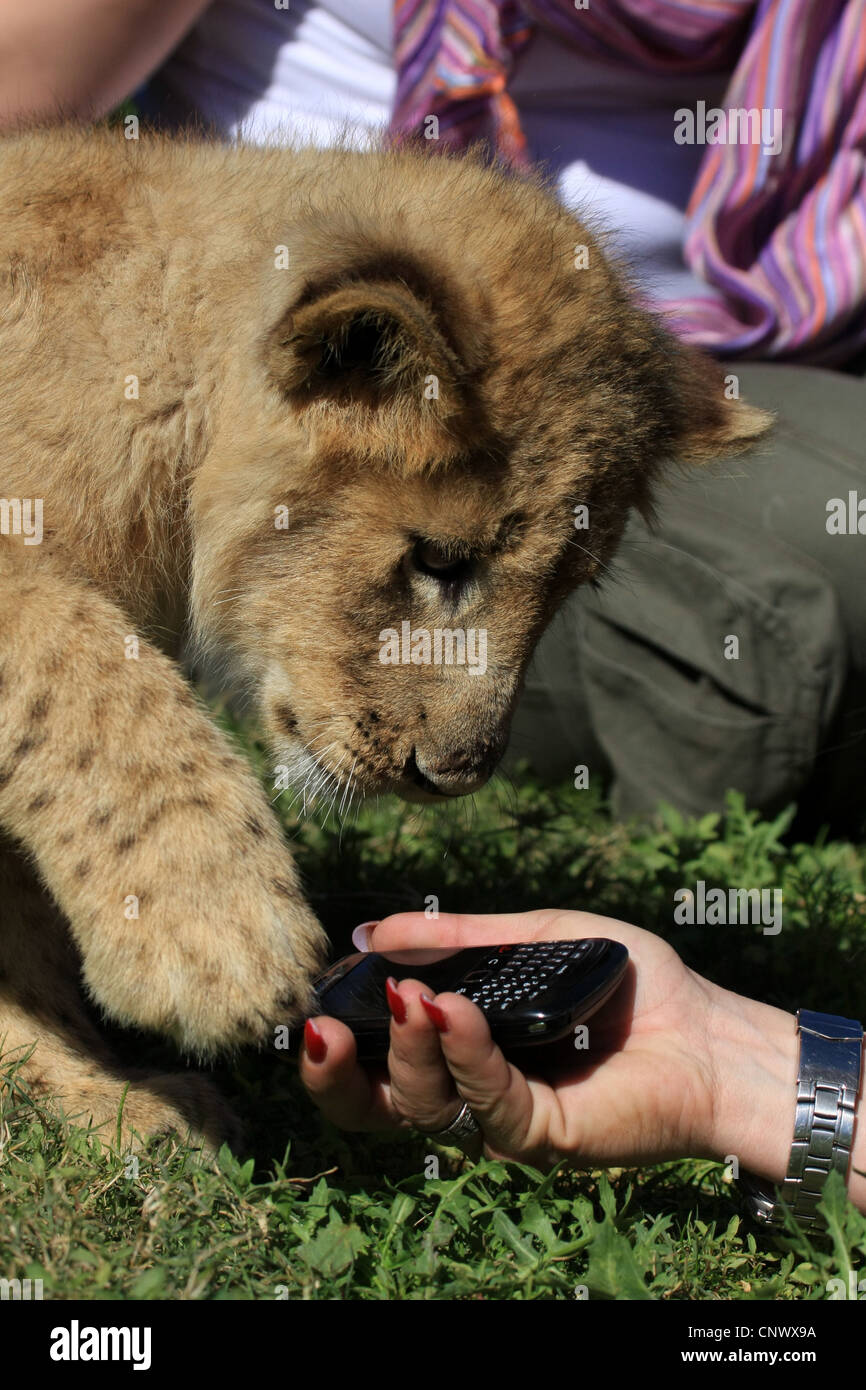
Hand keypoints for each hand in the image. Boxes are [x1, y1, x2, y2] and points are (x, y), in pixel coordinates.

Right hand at [299, 908, 800, 1177]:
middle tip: (319, 1026)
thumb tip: (373, 931)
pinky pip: (486, 1101)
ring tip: (409, 997)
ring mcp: (503, 1118)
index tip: (321, 993)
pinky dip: (464, 1052)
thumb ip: (458, 937)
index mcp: (462, 1048)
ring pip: (423, 1107)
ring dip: (407, 1049)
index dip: (340, 1037)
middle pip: (380, 1103)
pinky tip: (454, 1010)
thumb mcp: (533, 937)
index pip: (379, 1060)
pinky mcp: (541, 1135)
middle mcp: (471, 1091)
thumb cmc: (628, 984)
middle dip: (337, 1073)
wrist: (708, 1031)